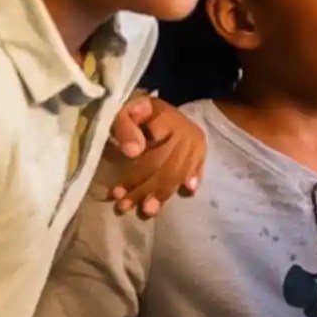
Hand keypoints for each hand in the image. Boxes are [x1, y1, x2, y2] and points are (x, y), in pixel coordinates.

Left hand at [107, 96, 205, 217]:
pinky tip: (189, 192)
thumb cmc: (135, 110)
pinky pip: (197, 168)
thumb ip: (125, 127)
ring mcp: (197, 142)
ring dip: (163, 194)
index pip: (155, 156)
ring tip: (147, 211)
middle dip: (146, 190)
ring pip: (180, 173)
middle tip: (124, 207)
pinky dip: (191, 181)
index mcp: (169, 121)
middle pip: (168, 169)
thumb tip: (133, 152)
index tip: (116, 193)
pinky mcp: (201, 149)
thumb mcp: (123, 111)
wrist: (155, 105)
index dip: (135, 176)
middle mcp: (189, 134)